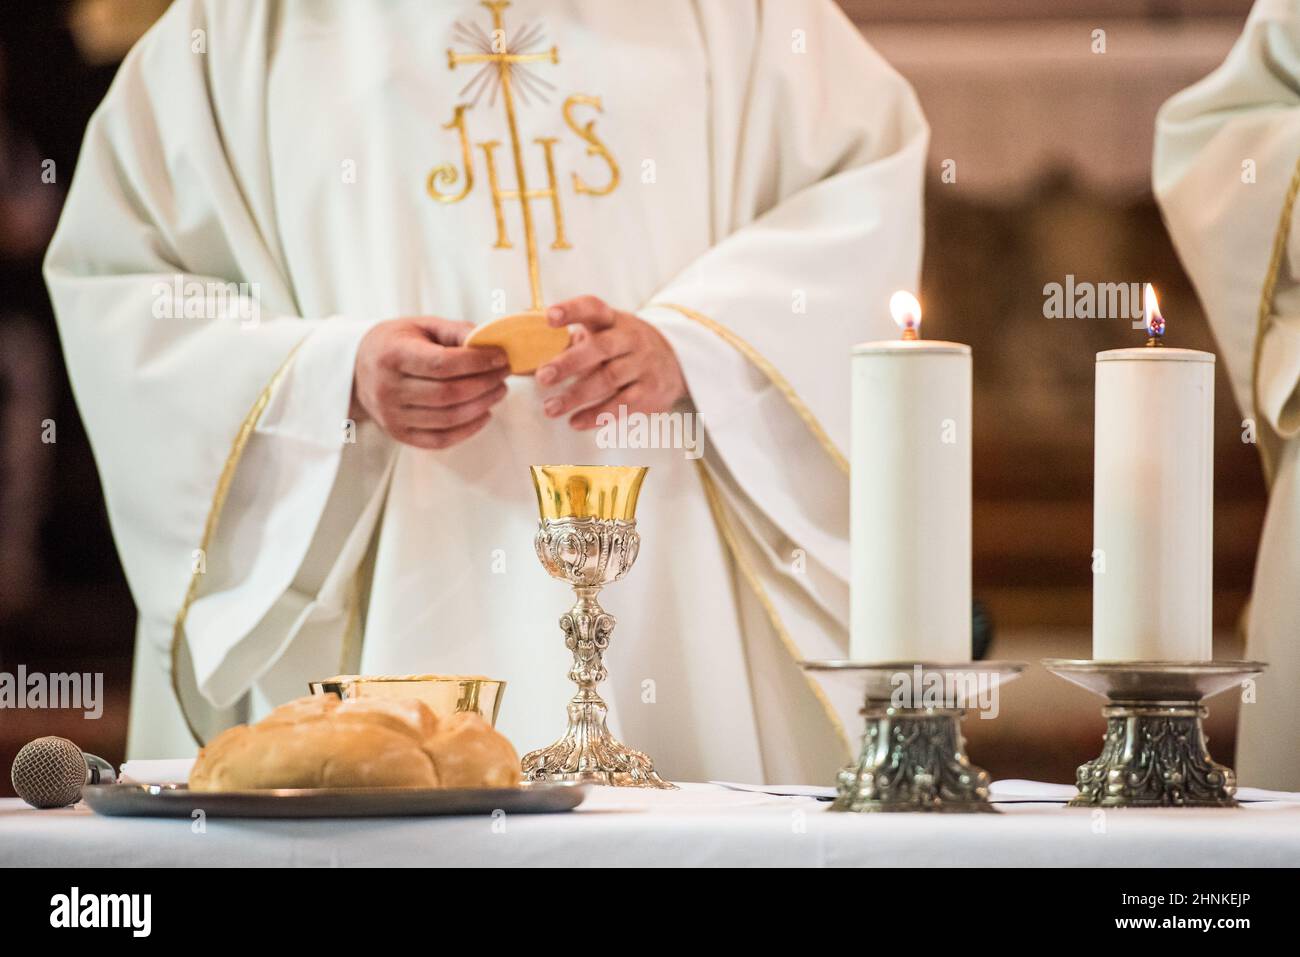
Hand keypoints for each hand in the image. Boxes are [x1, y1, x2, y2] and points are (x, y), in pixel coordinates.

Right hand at [352, 317, 508, 449]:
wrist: (357, 369)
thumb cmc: (396, 343)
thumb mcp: (421, 326)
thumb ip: (456, 331)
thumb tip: (491, 342)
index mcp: (393, 355)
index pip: (442, 364)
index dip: (477, 362)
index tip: (501, 358)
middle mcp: (388, 389)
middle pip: (448, 394)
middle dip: (485, 384)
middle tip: (504, 375)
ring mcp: (392, 416)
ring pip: (448, 418)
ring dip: (482, 406)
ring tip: (498, 391)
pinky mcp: (399, 434)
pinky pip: (440, 439)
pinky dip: (468, 430)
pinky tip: (484, 414)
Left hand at [535, 296, 687, 429]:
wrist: (677, 361)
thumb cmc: (626, 346)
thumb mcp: (609, 331)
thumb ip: (578, 337)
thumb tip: (531, 343)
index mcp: (614, 320)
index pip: (593, 308)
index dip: (571, 311)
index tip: (548, 317)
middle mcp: (630, 339)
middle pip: (600, 348)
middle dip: (569, 363)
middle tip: (542, 377)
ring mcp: (642, 365)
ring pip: (608, 379)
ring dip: (576, 395)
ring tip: (550, 408)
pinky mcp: (650, 391)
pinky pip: (622, 404)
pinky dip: (597, 415)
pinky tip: (575, 422)